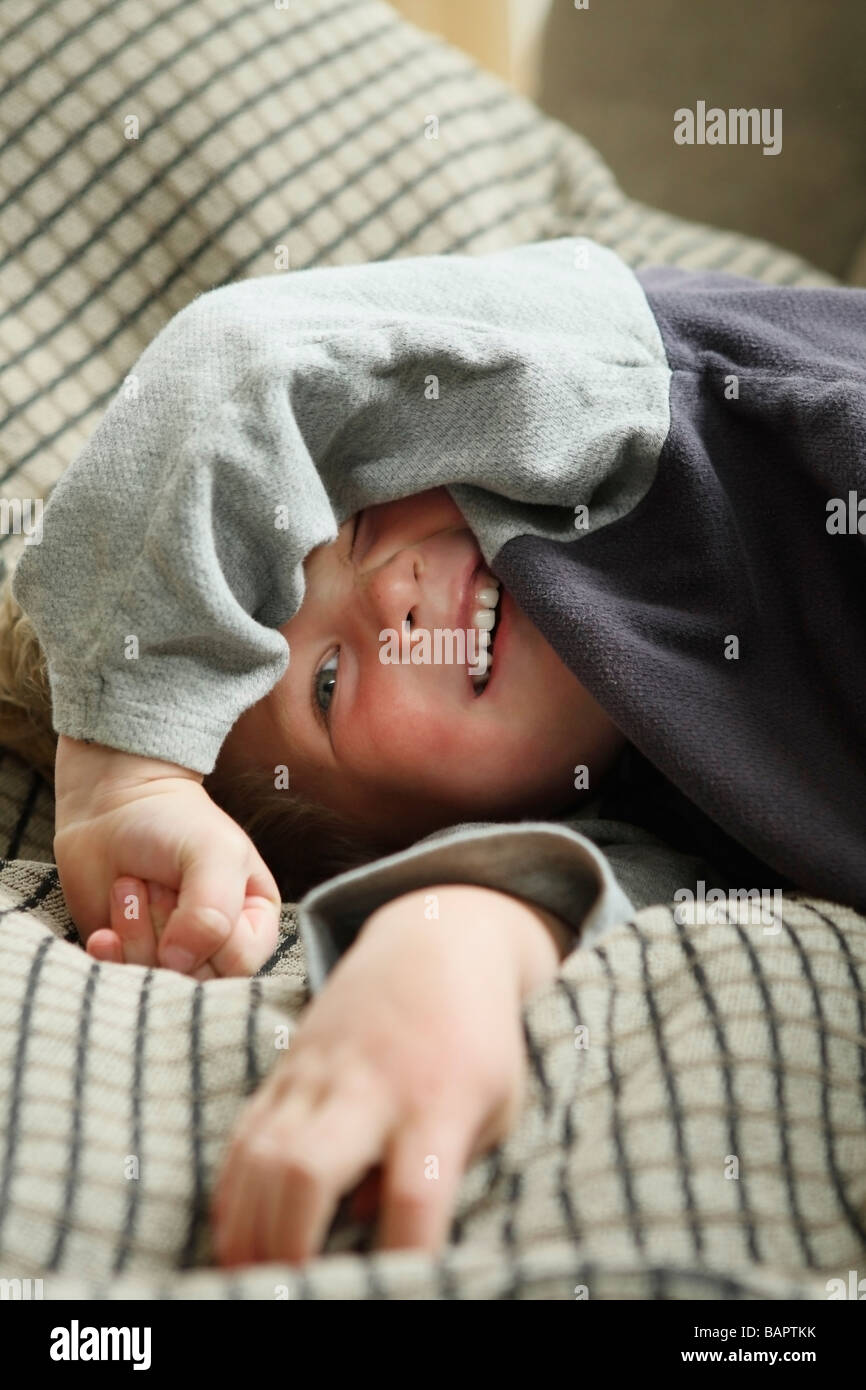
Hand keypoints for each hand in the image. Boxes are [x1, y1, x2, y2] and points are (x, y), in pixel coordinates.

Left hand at [54, 735, 280, 976]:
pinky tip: (106, 928)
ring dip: (135, 931)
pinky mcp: (129, 959)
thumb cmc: (174, 822)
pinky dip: (108, 953)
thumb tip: (179, 962)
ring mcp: (171, 955)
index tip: (191, 891)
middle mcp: (216, 945)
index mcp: (253, 921)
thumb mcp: (214, 852)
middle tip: (158, 885)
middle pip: (196, 978)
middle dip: (167, 930)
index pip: (239, 963)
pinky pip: (120, 979)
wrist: (112, 807)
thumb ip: (215, 909)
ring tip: (132, 886)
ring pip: (156, 979)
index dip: (210, 937)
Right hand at [211, 884, 566, 1265]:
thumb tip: (365, 1223)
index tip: (397, 1293)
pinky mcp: (287, 1067)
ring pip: (260, 1154)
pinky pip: (244, 1134)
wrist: (434, 943)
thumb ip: (447, 1169)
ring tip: (252, 1278)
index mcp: (438, 1102)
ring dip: (247, 1228)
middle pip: (306, 1170)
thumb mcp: (495, 1106)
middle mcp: (370, 1086)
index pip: (414, 1199)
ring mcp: (319, 1072)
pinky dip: (232, 1191)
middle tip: (294, 1292)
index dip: (400, 1258)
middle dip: (288, 1245)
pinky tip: (236, 1234)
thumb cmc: (477, 1038)